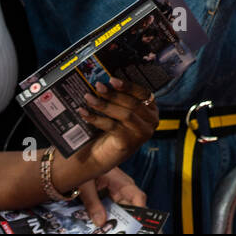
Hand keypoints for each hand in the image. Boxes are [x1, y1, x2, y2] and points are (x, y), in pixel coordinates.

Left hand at [61, 78, 157, 199]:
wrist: (99, 155)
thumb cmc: (109, 129)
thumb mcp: (118, 111)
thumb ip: (119, 99)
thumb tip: (106, 80)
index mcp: (151, 110)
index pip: (143, 93)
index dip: (128, 86)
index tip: (112, 79)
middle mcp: (151, 122)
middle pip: (133, 104)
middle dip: (114, 94)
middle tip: (97, 87)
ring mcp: (142, 135)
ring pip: (125, 114)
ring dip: (105, 105)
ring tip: (88, 98)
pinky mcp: (129, 144)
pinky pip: (113, 127)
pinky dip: (96, 118)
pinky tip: (84, 113)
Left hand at [77, 166, 145, 225]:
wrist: (80, 159)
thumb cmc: (85, 164)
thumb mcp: (86, 185)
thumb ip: (92, 203)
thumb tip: (101, 222)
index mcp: (122, 182)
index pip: (138, 198)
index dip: (139, 212)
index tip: (134, 225)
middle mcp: (122, 188)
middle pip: (130, 209)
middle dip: (124, 221)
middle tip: (116, 230)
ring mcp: (116, 193)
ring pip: (120, 211)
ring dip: (114, 220)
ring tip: (106, 228)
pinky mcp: (108, 196)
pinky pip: (112, 209)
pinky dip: (107, 216)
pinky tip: (99, 222)